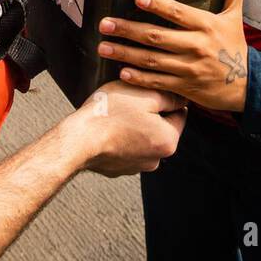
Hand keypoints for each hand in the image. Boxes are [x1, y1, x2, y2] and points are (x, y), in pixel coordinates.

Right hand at [63, 81, 185, 176]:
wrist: (79, 140)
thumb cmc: (111, 114)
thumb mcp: (145, 95)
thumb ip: (169, 97)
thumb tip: (181, 98)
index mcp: (168, 141)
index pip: (180, 114)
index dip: (166, 98)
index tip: (149, 91)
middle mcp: (156, 159)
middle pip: (161, 127)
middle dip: (149, 113)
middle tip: (130, 101)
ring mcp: (137, 166)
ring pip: (143, 137)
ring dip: (135, 125)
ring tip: (117, 113)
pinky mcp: (119, 168)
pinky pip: (126, 147)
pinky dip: (121, 137)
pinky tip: (108, 127)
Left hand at [97, 0, 250, 112]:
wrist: (247, 85)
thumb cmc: (236, 48)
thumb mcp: (235, 18)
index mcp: (207, 26)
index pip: (179, 13)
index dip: (158, 5)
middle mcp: (196, 46)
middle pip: (157, 37)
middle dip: (128, 30)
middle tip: (105, 24)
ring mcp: (188, 68)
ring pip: (152, 60)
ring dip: (125, 53)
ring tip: (103, 47)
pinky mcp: (184, 87)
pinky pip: (157, 82)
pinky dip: (139, 78)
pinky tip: (121, 72)